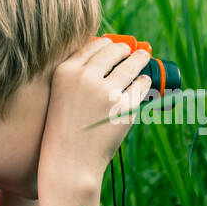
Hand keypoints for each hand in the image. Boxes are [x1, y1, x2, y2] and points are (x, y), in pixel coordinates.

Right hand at [38, 36, 152, 193]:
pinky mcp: (124, 106)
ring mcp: (106, 92)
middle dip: (124, 49)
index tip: (113, 45)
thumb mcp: (61, 96)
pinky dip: (144, 82)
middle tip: (130, 50)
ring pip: (130, 65)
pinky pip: (140, 86)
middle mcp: (85, 77)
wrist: (70, 161)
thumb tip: (105, 55)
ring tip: (143, 57)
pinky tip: (145, 80)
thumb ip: (77, 76)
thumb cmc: (65, 130)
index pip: (92, 46)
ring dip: (139, 59)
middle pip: (113, 51)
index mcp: (66, 72)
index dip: (106, 44)